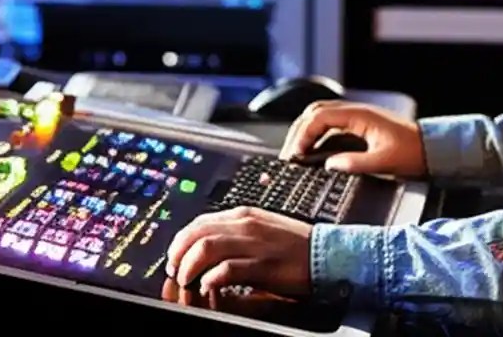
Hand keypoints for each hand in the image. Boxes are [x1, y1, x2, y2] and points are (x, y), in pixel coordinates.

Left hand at [165, 207, 311, 295]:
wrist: (328, 255)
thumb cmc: (297, 246)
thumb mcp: (263, 229)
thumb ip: (237, 232)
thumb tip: (208, 245)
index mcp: (245, 215)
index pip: (200, 221)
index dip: (180, 240)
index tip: (174, 256)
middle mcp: (246, 224)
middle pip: (196, 233)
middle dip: (178, 253)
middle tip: (174, 270)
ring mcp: (253, 243)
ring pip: (205, 247)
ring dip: (189, 265)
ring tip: (186, 279)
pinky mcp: (262, 265)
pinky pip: (226, 269)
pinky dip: (211, 279)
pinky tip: (208, 287)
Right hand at [279, 101, 427, 176]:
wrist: (432, 149)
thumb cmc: (413, 152)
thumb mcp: (384, 162)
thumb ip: (355, 163)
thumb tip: (329, 165)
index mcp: (359, 115)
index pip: (319, 117)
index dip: (303, 134)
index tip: (296, 153)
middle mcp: (355, 112)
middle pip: (315, 112)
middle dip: (298, 131)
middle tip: (289, 154)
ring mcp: (356, 118)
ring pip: (320, 116)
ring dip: (306, 131)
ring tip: (296, 152)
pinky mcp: (359, 126)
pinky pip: (330, 125)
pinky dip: (317, 135)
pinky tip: (313, 151)